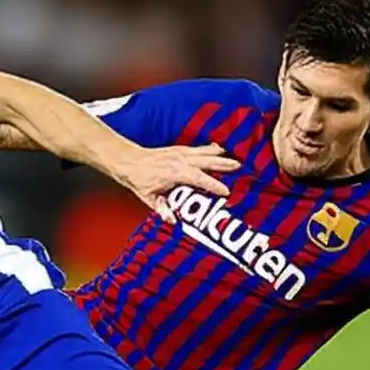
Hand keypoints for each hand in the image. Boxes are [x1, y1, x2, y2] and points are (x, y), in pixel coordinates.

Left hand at [112, 144, 241, 221]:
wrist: (129, 161)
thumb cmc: (139, 179)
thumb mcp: (149, 198)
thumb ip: (162, 209)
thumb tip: (172, 220)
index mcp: (176, 172)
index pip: (199, 179)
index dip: (213, 185)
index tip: (226, 192)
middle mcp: (181, 160)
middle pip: (208, 161)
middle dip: (225, 165)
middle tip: (240, 167)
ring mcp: (181, 152)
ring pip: (206, 152)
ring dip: (221, 155)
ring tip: (237, 157)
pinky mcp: (180, 149)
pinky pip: (201, 148)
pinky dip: (212, 150)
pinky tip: (221, 150)